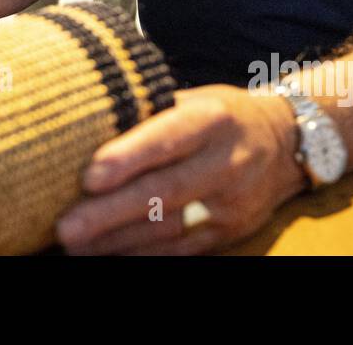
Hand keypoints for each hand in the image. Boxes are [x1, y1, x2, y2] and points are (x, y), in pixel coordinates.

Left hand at [54, 85, 306, 254]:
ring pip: (169, 228)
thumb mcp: (194, 98)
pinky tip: (107, 255)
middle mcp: (226, 162)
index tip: (89, 176)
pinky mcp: (230, 232)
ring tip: (74, 245)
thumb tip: (86, 123)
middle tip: (66, 227)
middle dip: (110, 213)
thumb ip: (149, 111)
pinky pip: (181, 250)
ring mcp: (231, 203)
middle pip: (164, 192)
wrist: (286, 142)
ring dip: (116, 241)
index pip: (167, 139)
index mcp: (212, 119)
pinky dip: (141, 254)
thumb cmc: (220, 114)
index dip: (128, 158)